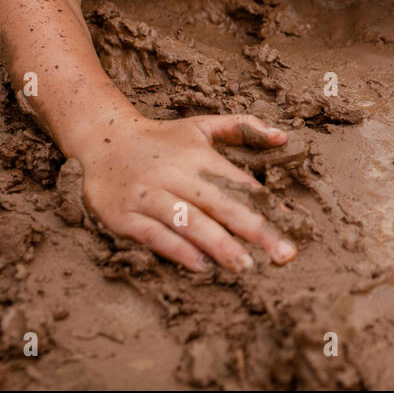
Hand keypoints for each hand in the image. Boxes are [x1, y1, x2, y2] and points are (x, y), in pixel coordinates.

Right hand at [76, 113, 298, 270]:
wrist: (101, 139)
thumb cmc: (161, 139)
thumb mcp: (202, 126)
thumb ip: (243, 128)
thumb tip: (285, 136)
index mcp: (200, 157)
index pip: (240, 185)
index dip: (267, 207)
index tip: (292, 228)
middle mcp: (177, 176)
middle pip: (221, 205)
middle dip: (255, 231)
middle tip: (283, 255)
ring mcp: (149, 196)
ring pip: (189, 222)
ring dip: (219, 245)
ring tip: (246, 265)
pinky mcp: (124, 215)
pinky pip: (154, 235)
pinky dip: (178, 250)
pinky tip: (202, 266)